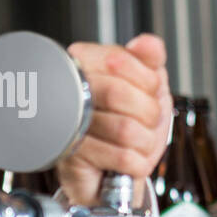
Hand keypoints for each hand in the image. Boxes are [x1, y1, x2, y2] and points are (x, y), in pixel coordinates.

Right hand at [56, 35, 172, 207]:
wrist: (113, 172)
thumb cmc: (130, 125)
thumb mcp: (149, 88)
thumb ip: (150, 62)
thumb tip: (149, 44)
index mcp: (87, 63)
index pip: (119, 60)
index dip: (147, 81)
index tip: (150, 92)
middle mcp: (71, 89)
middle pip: (119, 93)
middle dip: (149, 114)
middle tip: (147, 122)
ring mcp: (67, 123)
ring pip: (124, 129)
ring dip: (145, 142)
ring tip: (138, 143)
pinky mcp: (72, 156)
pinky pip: (121, 157)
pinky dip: (137, 163)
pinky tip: (129, 160)